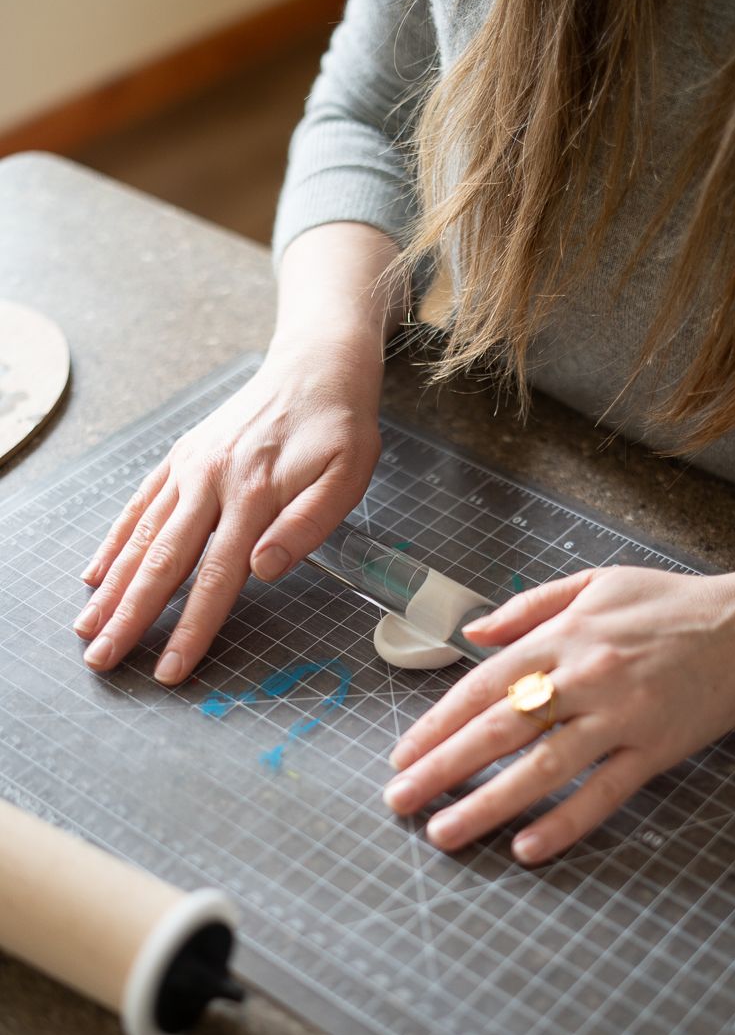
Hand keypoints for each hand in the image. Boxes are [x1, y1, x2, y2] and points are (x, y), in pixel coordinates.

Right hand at [73, 346, 380, 682]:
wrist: (317, 365)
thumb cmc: (339, 428)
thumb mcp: (347, 476)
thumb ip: (307, 525)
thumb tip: (262, 571)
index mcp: (256, 495)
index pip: (216, 578)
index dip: (192, 628)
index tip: (170, 669)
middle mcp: (212, 481)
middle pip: (164, 563)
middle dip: (130, 618)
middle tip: (102, 660)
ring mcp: (191, 467)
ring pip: (143, 537)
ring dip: (112, 586)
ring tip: (88, 627)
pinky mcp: (182, 456)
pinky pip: (140, 504)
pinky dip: (115, 540)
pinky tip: (96, 573)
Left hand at [383, 564, 734, 864]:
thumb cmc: (670, 603)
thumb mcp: (594, 582)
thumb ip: (529, 608)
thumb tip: (473, 631)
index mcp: (565, 635)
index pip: (483, 685)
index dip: (436, 724)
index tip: (402, 755)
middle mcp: (586, 676)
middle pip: (499, 730)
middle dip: (441, 769)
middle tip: (399, 800)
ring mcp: (621, 717)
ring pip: (542, 769)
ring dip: (486, 804)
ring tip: (443, 831)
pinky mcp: (656, 750)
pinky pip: (603, 794)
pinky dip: (564, 823)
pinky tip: (525, 847)